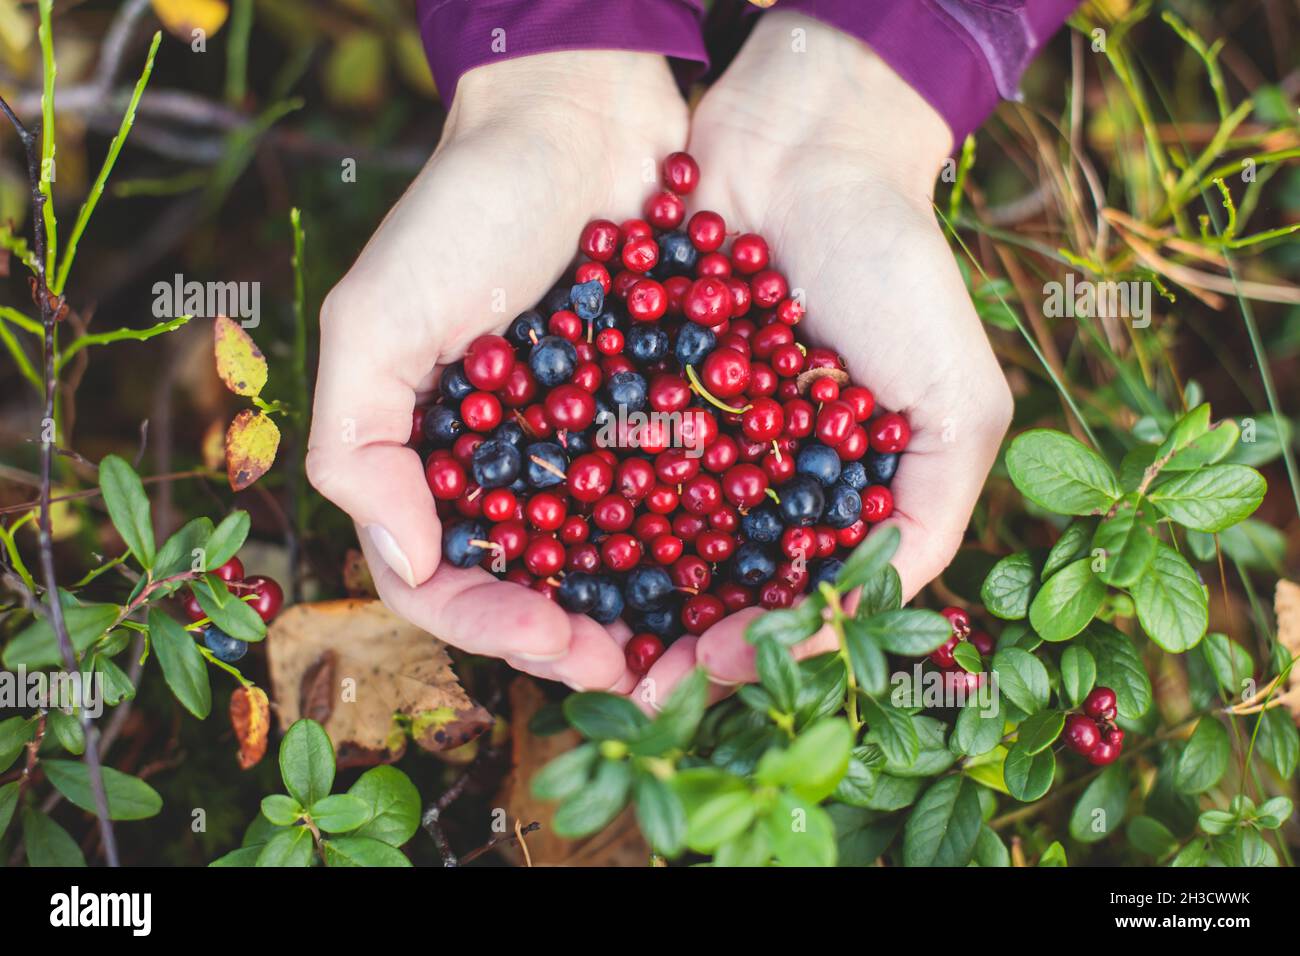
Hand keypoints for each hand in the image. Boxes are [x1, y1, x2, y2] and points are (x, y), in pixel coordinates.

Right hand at [308, 52, 687, 691]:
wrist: (580, 124)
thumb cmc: (466, 211)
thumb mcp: (376, 315)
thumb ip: (356, 440)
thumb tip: (400, 557)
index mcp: (427, 460)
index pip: (440, 577)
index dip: (487, 623)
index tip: (549, 637)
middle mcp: (501, 468)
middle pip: (525, 589)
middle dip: (568, 641)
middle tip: (626, 671)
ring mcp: (575, 449)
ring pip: (600, 563)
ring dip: (633, 616)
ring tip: (676, 651)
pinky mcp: (645, 419)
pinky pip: (664, 500)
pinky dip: (686, 547)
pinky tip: (724, 576)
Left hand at [636, 12, 1012, 697]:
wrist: (803, 147)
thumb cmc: (898, 270)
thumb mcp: (957, 404)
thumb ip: (929, 520)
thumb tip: (852, 621)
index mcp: (830, 499)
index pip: (788, 601)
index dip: (751, 646)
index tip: (705, 668)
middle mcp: (755, 480)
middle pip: (710, 584)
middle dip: (668, 638)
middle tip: (624, 680)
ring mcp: (689, 438)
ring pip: (645, 538)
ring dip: (612, 593)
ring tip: (571, 635)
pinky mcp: (630, 391)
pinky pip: (598, 459)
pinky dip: (572, 505)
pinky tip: (541, 545)